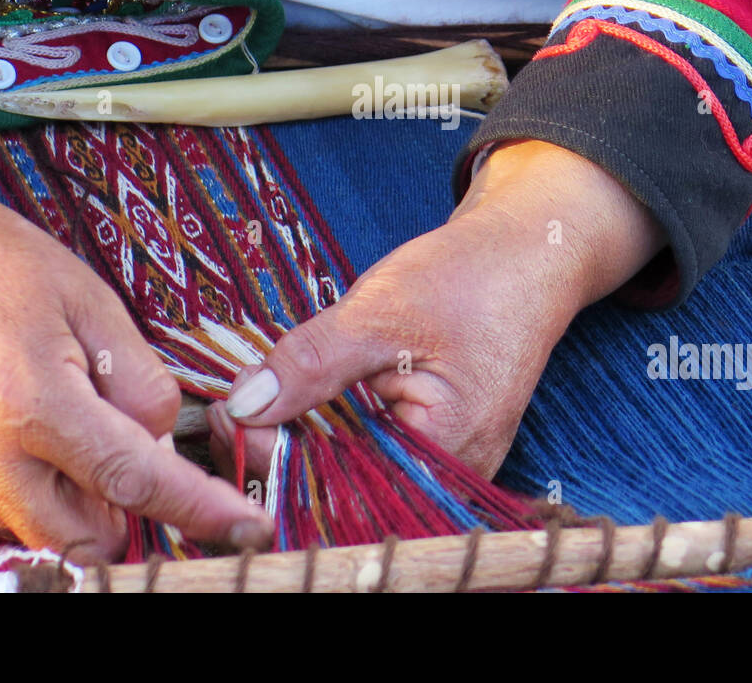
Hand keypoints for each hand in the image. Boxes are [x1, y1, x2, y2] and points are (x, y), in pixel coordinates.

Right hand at [0, 142, 271, 560]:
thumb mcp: (94, 304)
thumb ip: (142, 387)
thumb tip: (165, 454)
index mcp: (26, 399)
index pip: (132, 479)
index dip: (196, 508)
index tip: (248, 527)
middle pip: (87, 536)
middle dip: (122, 505)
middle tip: (116, 431)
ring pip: (44, 532)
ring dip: (74, 493)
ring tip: (55, 409)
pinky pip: (1, 513)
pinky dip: (30, 484)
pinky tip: (15, 421)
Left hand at [212, 139, 664, 478]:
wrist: (527, 257)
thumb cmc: (468, 279)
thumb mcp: (380, 312)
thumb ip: (312, 364)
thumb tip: (243, 406)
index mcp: (441, 456)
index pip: (335, 487)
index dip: (271, 458)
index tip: (224, 416)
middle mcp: (447, 481)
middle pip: (341, 493)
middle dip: (278, 457)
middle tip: (226, 410)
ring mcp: (442, 468)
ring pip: (351, 477)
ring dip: (299, 446)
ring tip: (253, 405)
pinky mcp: (432, 449)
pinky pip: (369, 457)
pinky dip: (328, 434)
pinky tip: (295, 408)